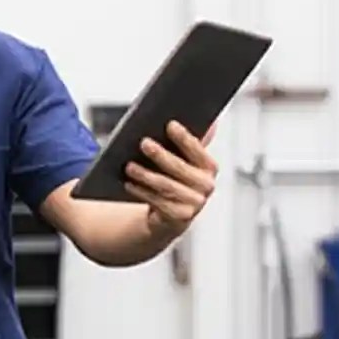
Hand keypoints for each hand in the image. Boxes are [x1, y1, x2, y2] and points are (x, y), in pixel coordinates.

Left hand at [123, 120, 217, 235]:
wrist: (170, 216)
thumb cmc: (174, 179)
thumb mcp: (182, 160)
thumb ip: (188, 141)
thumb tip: (203, 119)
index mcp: (209, 166)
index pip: (197, 149)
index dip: (184, 137)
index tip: (170, 124)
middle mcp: (206, 185)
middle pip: (180, 168)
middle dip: (161, 155)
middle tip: (144, 143)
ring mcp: (195, 203)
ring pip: (167, 186)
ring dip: (146, 175)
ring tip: (129, 166)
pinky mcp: (181, 218)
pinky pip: (158, 203)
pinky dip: (142, 192)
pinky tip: (129, 184)